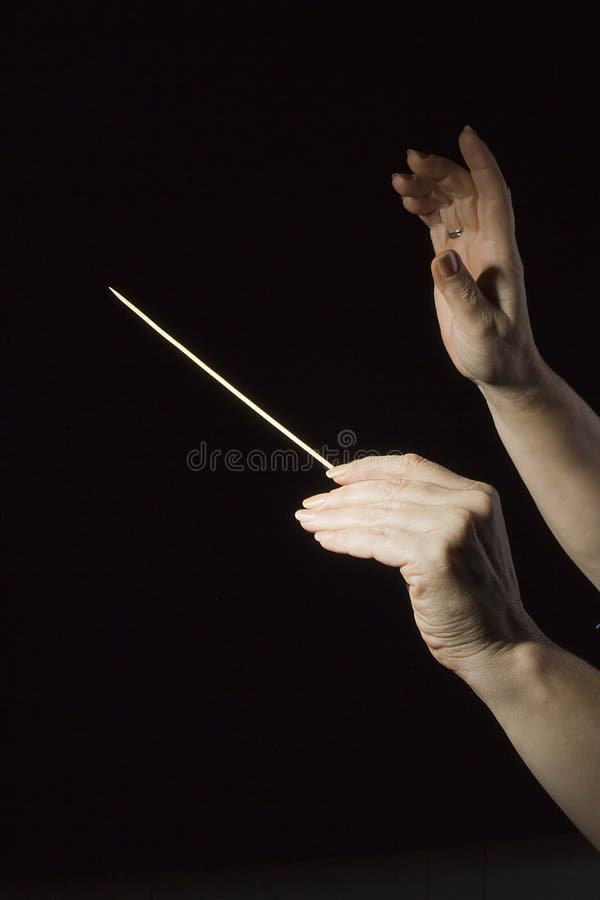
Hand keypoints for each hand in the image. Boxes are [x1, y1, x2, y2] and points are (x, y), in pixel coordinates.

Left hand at [295, 454, 542, 680]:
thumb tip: (364, 496)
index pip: (411, 467)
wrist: (501, 646)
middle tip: (310, 505)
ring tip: (309, 522)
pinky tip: (327, 540)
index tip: (334, 476)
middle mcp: (468, 504)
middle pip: (389, 489)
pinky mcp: (435, 554)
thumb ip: (429, 514)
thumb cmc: (472, 601)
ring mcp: (453, 527)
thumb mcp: (461, 542)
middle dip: (342, 497)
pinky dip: (346, 539)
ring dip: (336, 518)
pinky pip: (376, 540)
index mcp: (477, 494)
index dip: (368, 468)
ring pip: (378, 513)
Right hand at [392, 126, 544, 391]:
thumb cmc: (496, 351)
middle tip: (410, 160)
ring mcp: (471, 252)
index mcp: (501, 254)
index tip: (465, 136)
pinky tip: (408, 201)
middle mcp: (488, 245)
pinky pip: (441, 225)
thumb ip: (462, 293)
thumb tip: (441, 257)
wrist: (500, 367)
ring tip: (399, 180)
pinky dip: (425, 208)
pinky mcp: (455, 264)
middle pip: (467, 193)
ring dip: (429, 187)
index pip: (494, 197)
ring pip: (452, 205)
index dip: (482, 165)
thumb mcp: (481, 327)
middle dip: (442, 171)